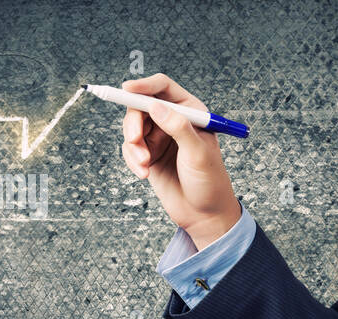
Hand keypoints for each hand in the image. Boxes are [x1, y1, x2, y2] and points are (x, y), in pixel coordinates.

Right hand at [120, 73, 241, 246]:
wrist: (205, 215)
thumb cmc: (210, 182)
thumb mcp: (197, 153)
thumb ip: (179, 128)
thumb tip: (156, 106)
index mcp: (192, 112)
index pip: (163, 88)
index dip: (144, 85)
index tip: (127, 89)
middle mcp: (174, 121)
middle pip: (141, 106)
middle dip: (134, 123)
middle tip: (134, 139)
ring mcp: (160, 138)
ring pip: (132, 128)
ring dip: (133, 146)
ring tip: (144, 164)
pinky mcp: (149, 155)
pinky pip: (130, 149)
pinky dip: (132, 160)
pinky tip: (143, 174)